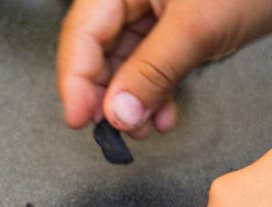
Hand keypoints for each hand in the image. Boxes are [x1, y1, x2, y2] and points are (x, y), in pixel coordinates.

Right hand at [57, 0, 271, 136]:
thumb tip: (118, 112)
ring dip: (133, 102)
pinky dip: (155, 95)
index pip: (82, 34)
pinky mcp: (177, 29)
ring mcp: (154, 12)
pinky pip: (152, 67)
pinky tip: (165, 115)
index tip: (81, 119)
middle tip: (114, 130)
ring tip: (144, 128)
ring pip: (125, 64)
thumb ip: (151, 72)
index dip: (76, 81)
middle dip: (107, 96)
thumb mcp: (195, 28)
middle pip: (98, 51)